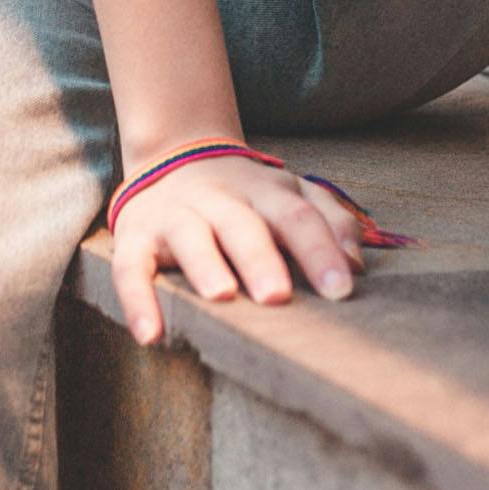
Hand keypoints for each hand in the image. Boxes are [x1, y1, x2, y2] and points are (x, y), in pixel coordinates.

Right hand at [109, 149, 368, 345]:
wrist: (174, 155)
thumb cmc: (246, 196)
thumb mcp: (290, 196)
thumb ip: (328, 221)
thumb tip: (357, 264)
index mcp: (265, 193)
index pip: (298, 216)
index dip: (320, 250)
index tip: (343, 288)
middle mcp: (220, 199)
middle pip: (243, 224)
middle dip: (260, 258)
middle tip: (277, 296)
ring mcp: (176, 215)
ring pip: (190, 236)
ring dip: (205, 264)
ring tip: (221, 295)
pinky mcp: (135, 236)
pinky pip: (132, 267)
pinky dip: (138, 299)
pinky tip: (150, 335)